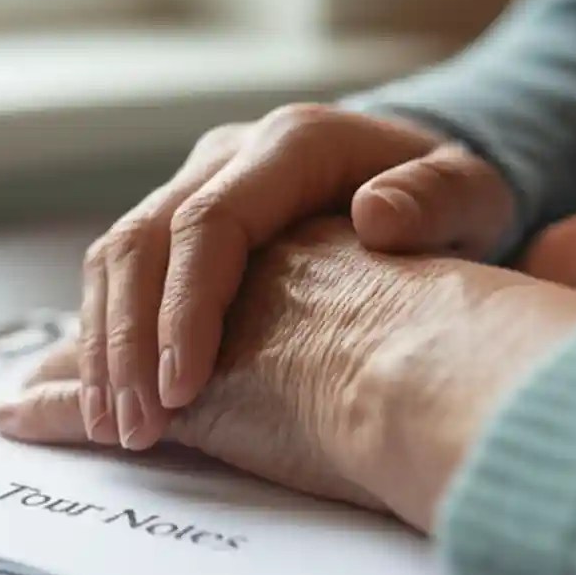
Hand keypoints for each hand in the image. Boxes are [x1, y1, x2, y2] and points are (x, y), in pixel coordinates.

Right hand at [78, 104, 514, 451]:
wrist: (420, 182)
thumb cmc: (448, 203)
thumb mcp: (472, 194)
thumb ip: (438, 199)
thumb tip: (376, 216)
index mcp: (293, 145)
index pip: (210, 224)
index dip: (184, 309)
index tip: (182, 392)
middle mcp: (229, 157)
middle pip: (143, 242)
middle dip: (129, 342)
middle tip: (134, 430)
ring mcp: (197, 185)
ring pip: (116, 258)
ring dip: (103, 346)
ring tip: (111, 428)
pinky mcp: (180, 222)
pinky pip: (120, 273)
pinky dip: (106, 336)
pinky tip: (108, 396)